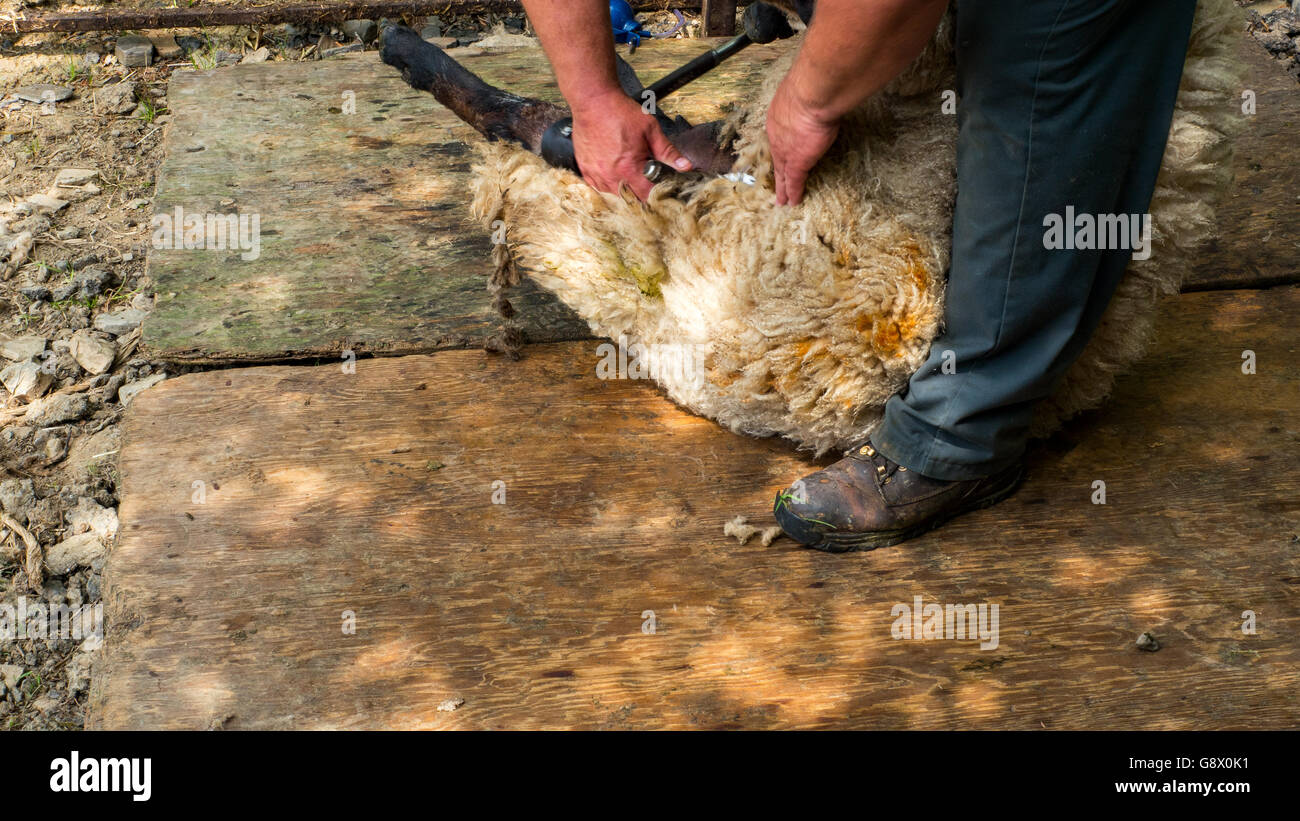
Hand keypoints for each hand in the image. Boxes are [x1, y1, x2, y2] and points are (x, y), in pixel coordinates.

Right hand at [571, 92, 691, 200]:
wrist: (594, 101)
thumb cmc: (620, 112)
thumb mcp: (650, 130)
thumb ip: (668, 151)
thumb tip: (685, 166)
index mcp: (628, 168)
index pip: (646, 196)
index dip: (656, 198)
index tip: (661, 195)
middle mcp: (610, 176)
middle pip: (629, 200)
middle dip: (640, 196)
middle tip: (647, 186)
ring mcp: (595, 174)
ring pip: (612, 196)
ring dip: (623, 192)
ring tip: (631, 181)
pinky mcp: (585, 169)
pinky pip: (597, 188)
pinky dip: (607, 186)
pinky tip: (615, 177)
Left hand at [767, 76, 839, 205]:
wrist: (811, 94)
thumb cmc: (811, 85)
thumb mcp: (805, 88)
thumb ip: (810, 95)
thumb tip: (821, 89)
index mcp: (778, 116)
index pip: (779, 136)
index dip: (780, 148)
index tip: (781, 154)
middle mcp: (776, 136)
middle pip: (776, 159)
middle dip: (777, 173)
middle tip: (775, 186)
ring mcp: (785, 151)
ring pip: (782, 174)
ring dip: (782, 189)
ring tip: (781, 201)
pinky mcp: (797, 163)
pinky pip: (794, 183)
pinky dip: (793, 193)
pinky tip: (792, 203)